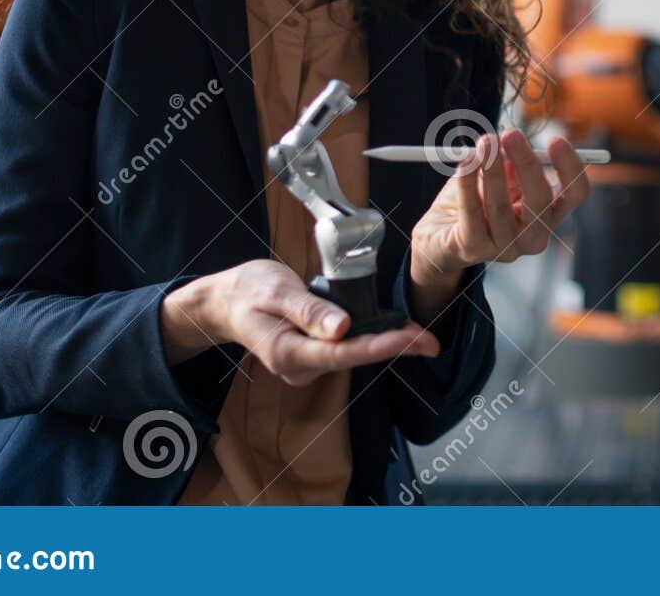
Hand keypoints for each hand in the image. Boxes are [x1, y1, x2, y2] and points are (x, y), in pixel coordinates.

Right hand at [161, 259, 437, 384]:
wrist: (227, 302)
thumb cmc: (249, 291)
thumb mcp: (275, 291)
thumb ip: (308, 310)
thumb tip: (341, 327)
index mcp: (288, 354)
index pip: (343, 352)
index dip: (381, 345)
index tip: (411, 338)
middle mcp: (300, 367)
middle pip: (355, 357)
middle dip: (393, 347)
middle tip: (432, 342)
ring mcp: (307, 364)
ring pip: (354, 354)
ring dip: (387, 343)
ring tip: (421, 336)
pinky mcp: (314, 355)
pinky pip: (348, 348)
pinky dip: (372, 338)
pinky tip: (396, 332)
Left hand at [410, 128, 590, 284]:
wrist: (441, 233)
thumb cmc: (477, 199)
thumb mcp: (500, 175)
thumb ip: (510, 160)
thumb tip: (512, 139)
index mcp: (549, 213)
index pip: (575, 194)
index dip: (571, 168)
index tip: (556, 140)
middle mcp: (533, 235)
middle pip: (541, 200)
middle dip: (526, 163)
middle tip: (510, 134)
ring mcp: (505, 247)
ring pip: (501, 206)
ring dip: (491, 169)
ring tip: (484, 142)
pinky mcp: (474, 249)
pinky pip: (471, 213)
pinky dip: (467, 184)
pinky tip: (465, 162)